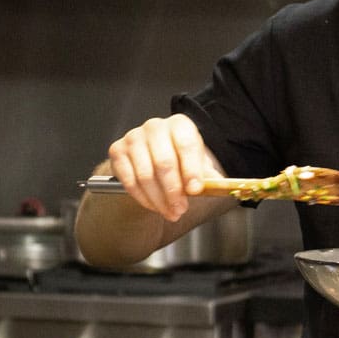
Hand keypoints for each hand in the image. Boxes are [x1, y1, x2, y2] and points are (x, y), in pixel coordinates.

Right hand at [102, 114, 221, 222]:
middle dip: (173, 191)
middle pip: (164, 163)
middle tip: (180, 209)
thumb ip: (208, 175)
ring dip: (159, 199)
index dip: (191, 170)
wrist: (152, 152)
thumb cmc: (178, 157)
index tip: (196, 190)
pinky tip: (154, 206)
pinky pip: (129, 181)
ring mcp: (133, 138)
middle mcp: (155, 127)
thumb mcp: (197, 163)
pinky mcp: (117, 151)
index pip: (186, 146)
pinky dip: (143, 198)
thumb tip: (220, 187)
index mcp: (179, 125)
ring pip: (145, 175)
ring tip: (170, 212)